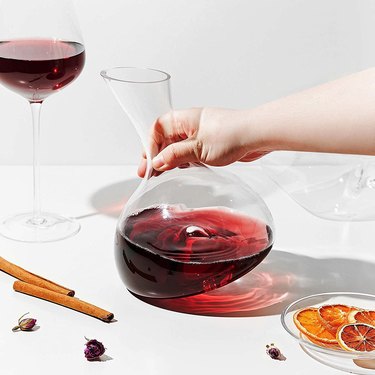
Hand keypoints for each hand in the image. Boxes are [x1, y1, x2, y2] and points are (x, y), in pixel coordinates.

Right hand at [138, 107, 269, 176]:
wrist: (257, 135)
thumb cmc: (232, 134)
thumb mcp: (198, 148)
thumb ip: (176, 156)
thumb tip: (157, 162)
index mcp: (184, 119)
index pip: (158, 129)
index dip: (150, 146)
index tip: (147, 164)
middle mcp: (190, 125)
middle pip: (165, 139)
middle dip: (156, 155)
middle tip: (148, 173)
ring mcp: (200, 134)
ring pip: (177, 147)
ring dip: (168, 160)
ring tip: (161, 174)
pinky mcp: (209, 144)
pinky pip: (190, 152)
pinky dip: (183, 161)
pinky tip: (182, 170)